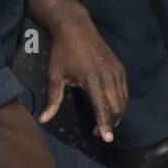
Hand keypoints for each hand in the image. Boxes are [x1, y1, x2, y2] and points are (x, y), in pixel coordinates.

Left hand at [38, 8, 127, 142]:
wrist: (77, 28)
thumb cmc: (62, 53)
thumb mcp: (54, 76)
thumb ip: (53, 100)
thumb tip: (43, 120)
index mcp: (91, 79)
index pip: (102, 107)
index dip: (104, 124)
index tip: (107, 138)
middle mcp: (108, 76)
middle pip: (116, 106)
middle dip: (110, 123)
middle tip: (99, 133)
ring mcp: (117, 71)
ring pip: (123, 100)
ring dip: (117, 114)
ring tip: (106, 124)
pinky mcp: (120, 68)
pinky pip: (124, 91)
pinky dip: (121, 103)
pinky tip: (112, 108)